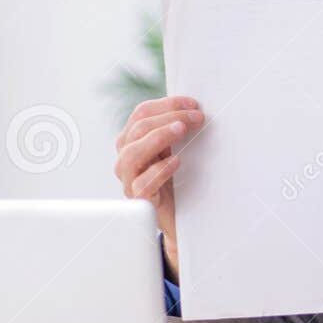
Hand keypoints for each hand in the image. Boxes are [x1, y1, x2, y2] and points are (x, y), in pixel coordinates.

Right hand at [114, 96, 204, 279]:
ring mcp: (129, 180)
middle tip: (196, 117)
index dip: (167, 104)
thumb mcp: (172, 151)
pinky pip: (143, 184)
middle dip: (168, 117)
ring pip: (133, 154)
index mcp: (131, 140)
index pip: (142, 113)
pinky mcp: (139, 200)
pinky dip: (159, 170)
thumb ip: (173, 131)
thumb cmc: (174, 180)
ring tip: (181, 130)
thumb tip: (193, 108)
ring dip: (158, 137)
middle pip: (138, 129)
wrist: (177, 218)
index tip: (194, 104)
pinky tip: (175, 162)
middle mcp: (125, 158)